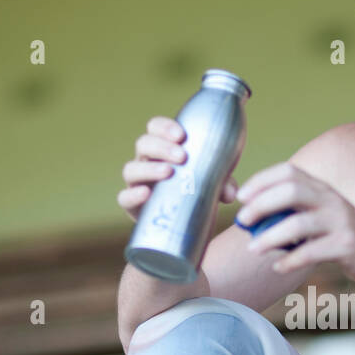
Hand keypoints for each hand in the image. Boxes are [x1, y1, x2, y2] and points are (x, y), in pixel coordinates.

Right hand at [118, 116, 238, 221]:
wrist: (185, 227)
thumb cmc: (196, 194)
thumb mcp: (214, 185)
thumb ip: (223, 183)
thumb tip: (230, 193)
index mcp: (163, 149)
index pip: (156, 128)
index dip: (164, 127)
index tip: (181, 134)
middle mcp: (146, 162)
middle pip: (144, 144)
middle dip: (161, 146)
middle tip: (182, 156)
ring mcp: (137, 184)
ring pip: (132, 169)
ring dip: (149, 168)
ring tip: (168, 172)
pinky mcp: (133, 207)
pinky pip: (124, 198)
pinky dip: (133, 194)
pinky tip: (146, 193)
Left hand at [235, 161, 354, 285]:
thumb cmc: (342, 233)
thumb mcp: (320, 213)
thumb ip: (292, 211)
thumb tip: (251, 218)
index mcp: (321, 188)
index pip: (289, 171)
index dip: (261, 180)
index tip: (240, 196)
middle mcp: (330, 199)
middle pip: (292, 190)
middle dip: (262, 204)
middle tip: (242, 221)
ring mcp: (340, 221)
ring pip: (299, 223)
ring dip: (271, 236)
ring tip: (253, 249)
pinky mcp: (346, 245)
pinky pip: (312, 252)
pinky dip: (290, 260)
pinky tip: (278, 267)